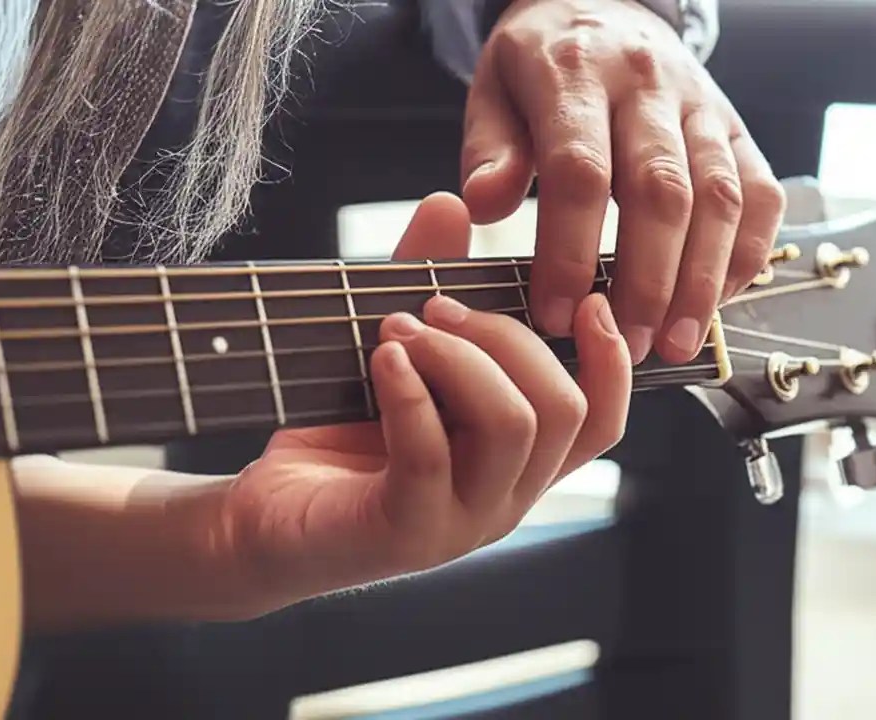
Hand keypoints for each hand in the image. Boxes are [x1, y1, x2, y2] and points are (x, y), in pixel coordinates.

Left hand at [215, 193, 631, 609]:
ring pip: (512, 426)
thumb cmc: (337, 435)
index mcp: (519, 461)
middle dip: (508, 337)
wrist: (264, 518)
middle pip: (564, 408)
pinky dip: (408, 392)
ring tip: (401, 329)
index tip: (588, 299)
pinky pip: (430, 455)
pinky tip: (382, 358)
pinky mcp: (406, 535)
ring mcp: (462, 524)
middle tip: (439, 307)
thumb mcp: (399, 354)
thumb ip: (430, 287)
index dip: (611, 360)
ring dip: (459, 357)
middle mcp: (507, 498)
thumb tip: (453, 204)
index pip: (602, 421)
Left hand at [460, 0, 786, 365]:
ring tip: (677, 342)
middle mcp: (649, 84)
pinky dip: (747, 254)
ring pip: (720, 197)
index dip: (570, 251)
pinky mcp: (739, 129)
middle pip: (660, 191)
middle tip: (625, 345)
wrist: (608, 5)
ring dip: (703, 280)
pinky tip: (718, 302)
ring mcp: (704, 106)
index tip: (556, 315)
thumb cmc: (543, 66)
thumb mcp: (494, 88)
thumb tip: (482, 208)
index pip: (579, 170)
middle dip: (646, 280)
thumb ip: (488, 149)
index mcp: (576, 73)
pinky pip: (760, 194)